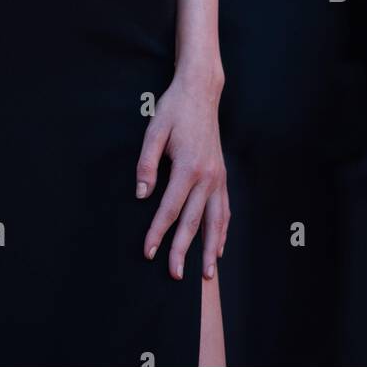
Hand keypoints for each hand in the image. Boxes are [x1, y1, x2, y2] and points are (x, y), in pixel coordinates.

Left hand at [136, 69, 228, 281]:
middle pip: (194, 222)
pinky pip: (225, 210)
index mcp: (188, 167)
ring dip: (210, 249)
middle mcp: (207, 177)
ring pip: (216, 221)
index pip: (170, 208)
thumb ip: (146, 164)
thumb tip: (142, 195)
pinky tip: (219, 247)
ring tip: (206, 274)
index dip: (157, 232)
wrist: (200, 92)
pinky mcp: (222, 176)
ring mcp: (218, 178)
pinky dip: (223, 231)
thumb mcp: (153, 130)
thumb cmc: (174, 110)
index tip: (148, 251)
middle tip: (174, 275)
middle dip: (182, 250)